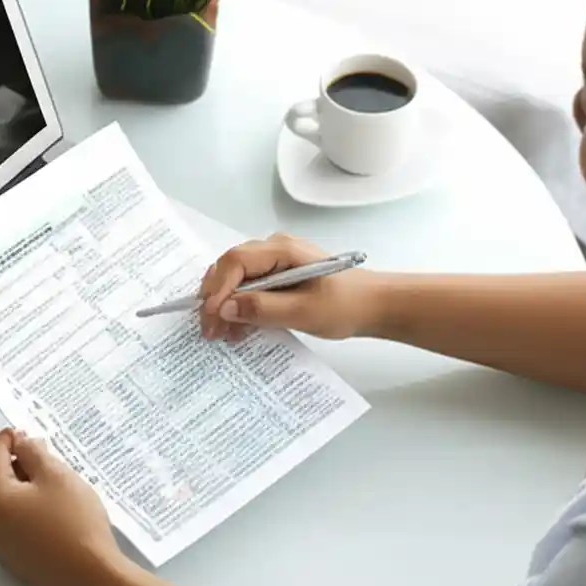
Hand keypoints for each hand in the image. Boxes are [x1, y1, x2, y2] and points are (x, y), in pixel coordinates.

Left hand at [0, 429, 128, 585]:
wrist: (91, 574)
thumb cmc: (75, 527)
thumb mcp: (57, 475)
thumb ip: (34, 452)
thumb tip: (23, 444)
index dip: (9, 437)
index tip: (25, 433)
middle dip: (19, 464)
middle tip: (48, 459)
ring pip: (6, 501)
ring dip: (25, 487)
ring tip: (58, 488)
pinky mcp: (13, 556)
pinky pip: (14, 523)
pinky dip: (28, 510)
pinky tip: (55, 512)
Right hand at [199, 234, 380, 341]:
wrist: (374, 306)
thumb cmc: (346, 305)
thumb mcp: (304, 312)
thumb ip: (263, 309)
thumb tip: (225, 309)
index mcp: (282, 249)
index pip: (236, 262)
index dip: (218, 290)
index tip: (212, 319)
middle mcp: (275, 250)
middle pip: (231, 268)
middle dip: (216, 300)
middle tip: (210, 331)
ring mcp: (277, 262)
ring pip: (238, 280)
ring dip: (227, 306)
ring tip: (222, 335)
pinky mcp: (280, 277)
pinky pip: (251, 288)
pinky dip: (241, 308)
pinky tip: (238, 329)